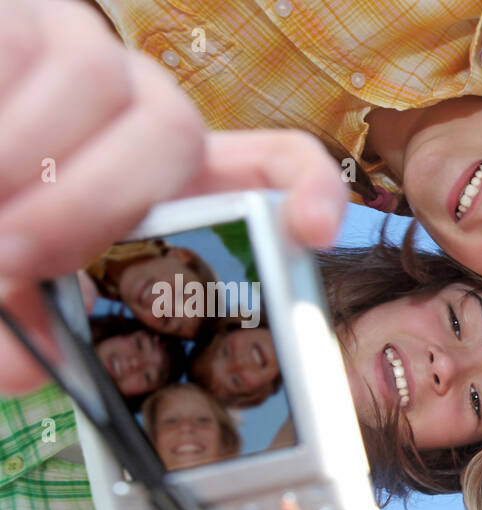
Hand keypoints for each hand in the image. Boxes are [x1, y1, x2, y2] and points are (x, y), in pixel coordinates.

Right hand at [0, 0, 345, 394]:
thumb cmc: (5, 223)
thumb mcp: (22, 274)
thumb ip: (36, 313)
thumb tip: (19, 368)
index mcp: (176, 179)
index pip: (279, 162)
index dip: (310, 189)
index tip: (316, 230)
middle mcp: (146, 110)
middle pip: (173, 129)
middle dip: (91, 203)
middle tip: (19, 259)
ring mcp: (89, 55)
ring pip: (94, 78)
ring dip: (22, 157)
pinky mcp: (26, 21)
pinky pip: (16, 53)